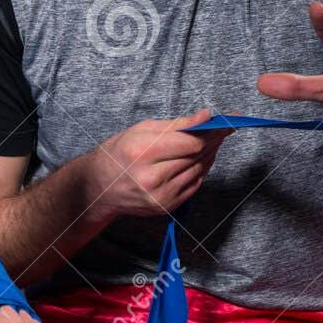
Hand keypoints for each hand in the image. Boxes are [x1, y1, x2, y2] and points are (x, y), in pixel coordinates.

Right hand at [87, 108, 228, 218]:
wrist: (99, 187)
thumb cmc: (118, 153)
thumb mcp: (141, 130)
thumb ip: (177, 124)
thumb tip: (206, 116)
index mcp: (142, 153)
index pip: (190, 143)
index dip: (209, 132)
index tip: (221, 122)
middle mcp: (151, 178)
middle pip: (197, 156)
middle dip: (213, 140)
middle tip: (223, 128)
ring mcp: (160, 196)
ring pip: (199, 170)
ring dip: (209, 154)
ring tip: (212, 141)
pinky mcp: (166, 207)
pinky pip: (194, 185)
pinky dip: (201, 169)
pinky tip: (200, 158)